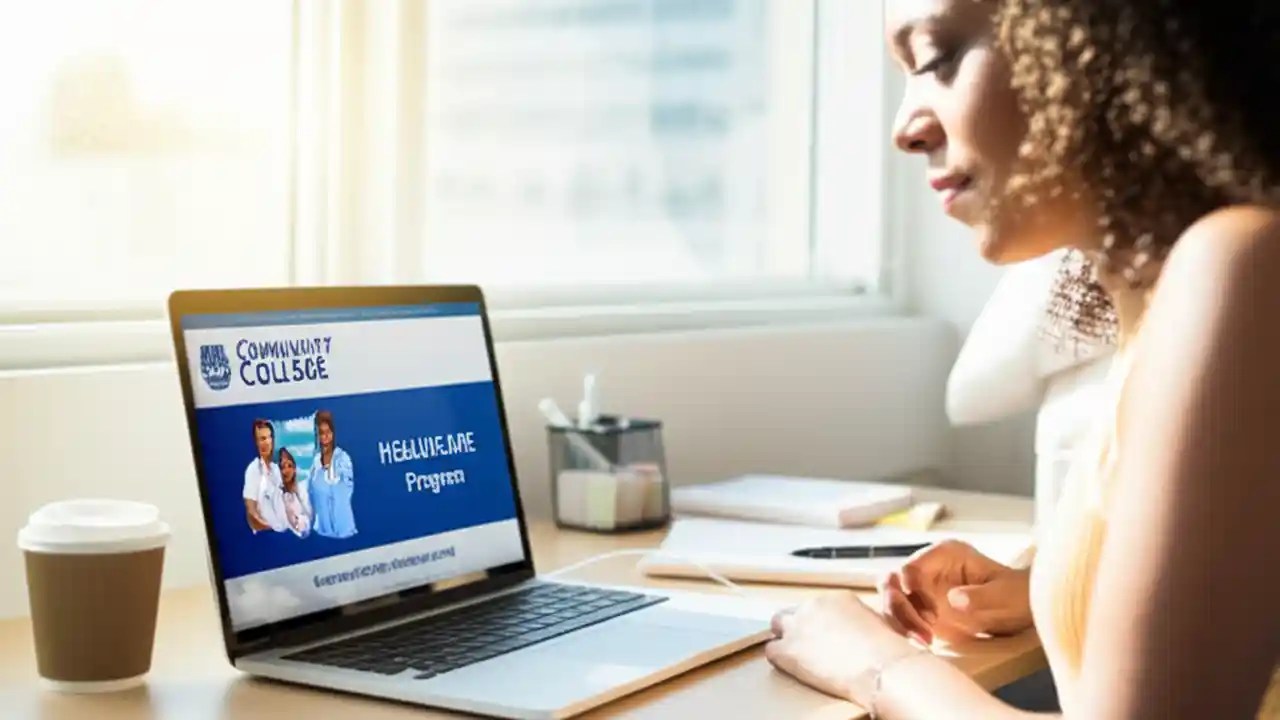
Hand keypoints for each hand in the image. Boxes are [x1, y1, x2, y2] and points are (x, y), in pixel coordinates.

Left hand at [766, 592, 920, 704]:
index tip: (823, 634)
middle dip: (797, 626)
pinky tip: (790, 666)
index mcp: (837, 598)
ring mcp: (797, 626)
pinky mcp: (787, 650)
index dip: (818, 622)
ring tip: (795, 653)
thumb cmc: (886, 650)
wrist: (879, 665)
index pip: (817, 606)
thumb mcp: (877, 624)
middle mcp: (813, 606)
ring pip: (777, 625)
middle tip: (805, 643)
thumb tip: (859, 631)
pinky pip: (771, 650)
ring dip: (784, 638)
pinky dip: (778, 658)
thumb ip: (860, 622)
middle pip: (793, 612)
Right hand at [878, 540, 1031, 644]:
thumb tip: (953, 599)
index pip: (911, 567)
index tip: (930, 614)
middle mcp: (927, 568)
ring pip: (891, 601)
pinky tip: (924, 644)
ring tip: (925, 641)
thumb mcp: (1005, 594)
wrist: (1021, 611)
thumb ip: (980, 595)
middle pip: (892, 582)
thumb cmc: (1015, 595)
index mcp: (944, 554)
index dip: (913, 589)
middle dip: (899, 608)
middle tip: (922, 632)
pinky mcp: (920, 610)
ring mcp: (921, 589)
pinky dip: (904, 631)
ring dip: (901, 622)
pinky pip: (900, 618)